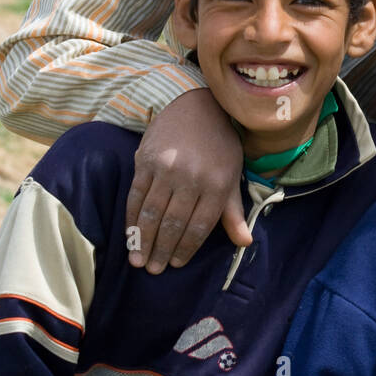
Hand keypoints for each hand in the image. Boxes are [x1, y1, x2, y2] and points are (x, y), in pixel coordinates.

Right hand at [126, 89, 248, 273]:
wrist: (198, 106)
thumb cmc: (220, 145)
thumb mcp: (232, 176)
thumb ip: (233, 212)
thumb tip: (244, 243)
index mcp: (217, 184)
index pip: (199, 226)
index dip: (186, 249)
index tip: (176, 264)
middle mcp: (192, 177)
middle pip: (173, 223)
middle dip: (162, 250)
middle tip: (153, 270)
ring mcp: (167, 168)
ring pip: (152, 213)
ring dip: (143, 241)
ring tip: (138, 261)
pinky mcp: (145, 160)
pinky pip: (136, 196)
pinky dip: (132, 219)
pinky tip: (130, 234)